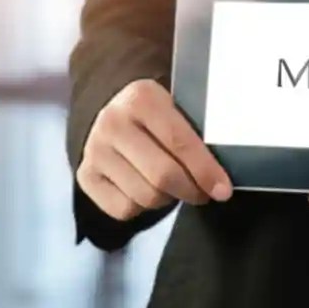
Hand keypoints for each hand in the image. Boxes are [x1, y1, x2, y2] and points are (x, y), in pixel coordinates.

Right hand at [77, 79, 232, 221]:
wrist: (114, 116)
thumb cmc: (157, 118)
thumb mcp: (177, 110)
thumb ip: (196, 134)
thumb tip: (221, 176)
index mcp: (141, 98)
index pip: (180, 143)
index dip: (205, 170)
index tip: (223, 189)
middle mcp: (112, 122)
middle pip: (162, 176)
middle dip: (191, 190)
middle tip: (202, 192)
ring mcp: (94, 150)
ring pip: (145, 197)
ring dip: (168, 199)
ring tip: (173, 187)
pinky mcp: (85, 176)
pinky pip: (124, 209)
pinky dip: (142, 208)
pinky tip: (146, 189)